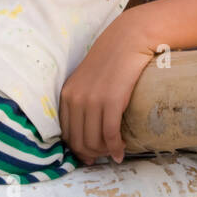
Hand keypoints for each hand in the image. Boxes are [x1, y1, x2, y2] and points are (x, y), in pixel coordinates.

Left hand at [59, 16, 156, 165]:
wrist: (129, 39)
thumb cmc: (112, 59)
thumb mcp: (87, 79)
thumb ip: (83, 99)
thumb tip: (88, 127)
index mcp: (67, 94)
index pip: (66, 133)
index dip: (78, 150)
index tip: (90, 156)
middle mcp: (75, 98)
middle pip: (78, 141)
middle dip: (91, 154)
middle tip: (105, 156)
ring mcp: (92, 100)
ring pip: (93, 141)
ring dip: (104, 152)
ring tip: (115, 151)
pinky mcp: (111, 100)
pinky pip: (110, 133)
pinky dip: (115, 147)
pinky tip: (121, 150)